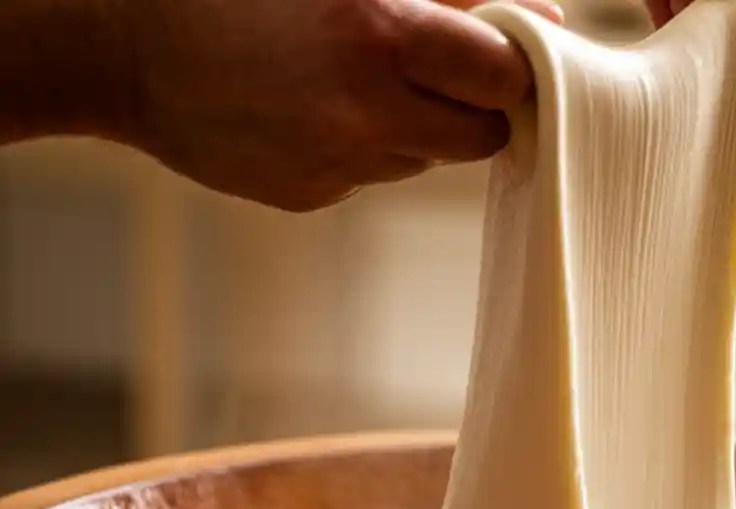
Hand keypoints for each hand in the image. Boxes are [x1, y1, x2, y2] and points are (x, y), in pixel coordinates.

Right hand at [122, 0, 562, 210]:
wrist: (123, 44)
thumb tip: (546, 17)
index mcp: (383, 36)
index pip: (507, 79)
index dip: (512, 66)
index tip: (499, 52)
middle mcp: (366, 113)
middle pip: (482, 135)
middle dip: (474, 105)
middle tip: (435, 68)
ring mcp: (336, 164)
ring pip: (425, 158)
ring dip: (413, 124)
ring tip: (349, 79)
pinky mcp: (308, 196)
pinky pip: (370, 176)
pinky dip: (361, 147)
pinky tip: (310, 109)